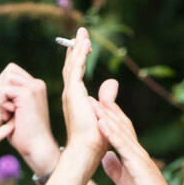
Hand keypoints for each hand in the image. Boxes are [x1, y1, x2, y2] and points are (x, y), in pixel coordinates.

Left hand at [0, 63, 58, 172]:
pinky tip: (8, 115)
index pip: (12, 72)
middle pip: (9, 70)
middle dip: (0, 89)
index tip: (7, 107)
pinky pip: (4, 89)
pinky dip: (1, 102)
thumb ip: (10, 97)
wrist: (36, 148)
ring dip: (0, 96)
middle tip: (5, 110)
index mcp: (36, 87)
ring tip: (6, 113)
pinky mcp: (28, 93)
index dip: (3, 86)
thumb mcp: (16, 111)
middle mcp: (37, 84)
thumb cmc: (25, 135)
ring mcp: (34, 87)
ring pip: (6, 77)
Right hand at [60, 27, 108, 159]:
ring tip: (83, 33)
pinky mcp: (73, 93)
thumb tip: (113, 82)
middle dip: (75, 49)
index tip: (82, 48)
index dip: (78, 60)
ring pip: (72, 64)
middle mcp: (70, 95)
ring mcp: (70, 93)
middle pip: (71, 66)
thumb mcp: (105, 114)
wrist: (87, 151)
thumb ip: (107, 97)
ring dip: (77, 47)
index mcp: (76, 101)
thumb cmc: (95, 141)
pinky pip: (76, 68)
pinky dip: (79, 54)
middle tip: (80, 34)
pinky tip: (84, 43)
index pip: (75, 76)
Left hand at [94, 92, 183, 184]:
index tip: (95, 107)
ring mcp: (139, 156)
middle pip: (121, 125)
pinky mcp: (139, 164)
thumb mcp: (124, 183)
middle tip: (92, 95)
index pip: (120, 132)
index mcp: (133, 157)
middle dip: (107, 110)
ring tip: (93, 102)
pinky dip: (111, 133)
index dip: (108, 119)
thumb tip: (106, 157)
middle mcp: (137, 152)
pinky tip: (101, 122)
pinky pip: (123, 145)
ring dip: (106, 116)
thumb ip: (116, 169)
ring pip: (121, 131)